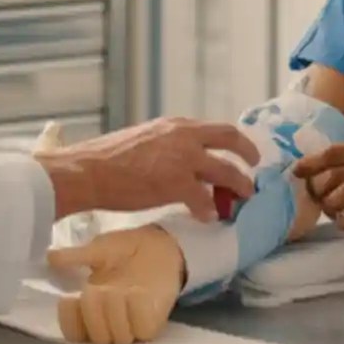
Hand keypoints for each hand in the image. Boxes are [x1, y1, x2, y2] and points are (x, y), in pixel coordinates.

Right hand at [37, 117, 260, 221]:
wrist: (89, 170)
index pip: (214, 128)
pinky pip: (204, 200)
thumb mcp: (145, 141)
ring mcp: (183, 159)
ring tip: (243, 198)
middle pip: (230, 138)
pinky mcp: (176, 183)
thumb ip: (167, 147)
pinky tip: (207, 218)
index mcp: (175, 125)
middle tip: (254, 168)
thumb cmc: (107, 159)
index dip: (232, 141)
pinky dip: (209, 210)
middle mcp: (184, 136)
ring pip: (226, 170)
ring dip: (239, 185)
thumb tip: (179, 162)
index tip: (238, 152)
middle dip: (248, 152)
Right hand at [46, 226, 184, 343]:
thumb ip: (75, 256)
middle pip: (96, 339)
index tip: (68, 299)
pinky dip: (138, 312)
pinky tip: (137, 292)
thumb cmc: (125, 249)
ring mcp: (134, 321)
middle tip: (96, 289)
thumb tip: (50, 256)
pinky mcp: (155, 319)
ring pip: (119, 338)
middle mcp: (112, 320)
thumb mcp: (98, 249)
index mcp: (92, 309)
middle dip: (93, 314)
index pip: (74, 332)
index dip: (69, 320)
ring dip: (115, 313)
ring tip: (119, 289)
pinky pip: (145, 330)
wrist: (159, 242)